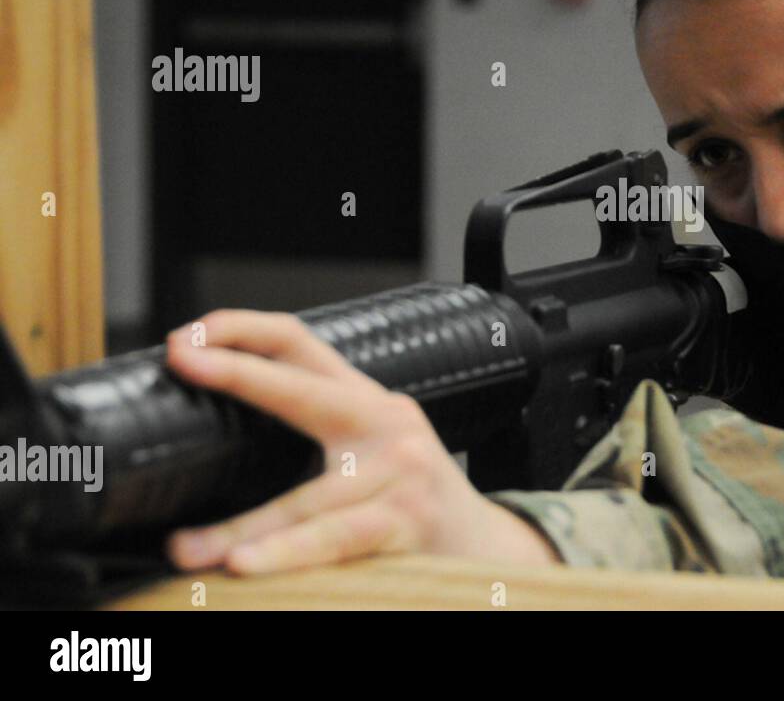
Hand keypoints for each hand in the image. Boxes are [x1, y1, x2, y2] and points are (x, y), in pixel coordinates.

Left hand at [163, 309, 560, 574]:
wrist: (492, 547)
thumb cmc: (412, 508)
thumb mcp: (370, 456)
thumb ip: (315, 440)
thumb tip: (214, 448)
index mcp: (368, 402)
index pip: (301, 343)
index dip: (243, 330)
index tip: (186, 339)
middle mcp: (387, 424)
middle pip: (303, 386)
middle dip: (238, 371)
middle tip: (183, 362)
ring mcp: (401, 471)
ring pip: (306, 497)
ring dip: (239, 527)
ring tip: (188, 546)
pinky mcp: (407, 519)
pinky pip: (333, 538)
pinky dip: (284, 553)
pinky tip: (245, 563)